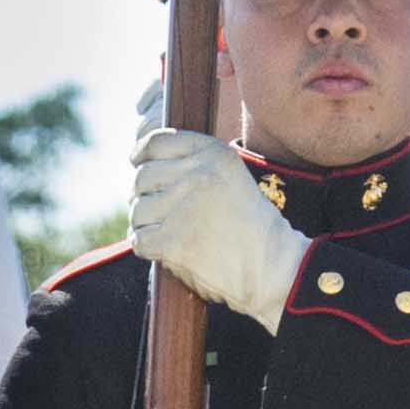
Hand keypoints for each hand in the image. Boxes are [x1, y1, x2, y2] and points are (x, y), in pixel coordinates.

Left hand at [127, 103, 305, 329]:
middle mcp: (198, 173)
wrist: (272, 267)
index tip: (137, 161)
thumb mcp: (230, 177)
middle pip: (142, 177)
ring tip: (171, 233)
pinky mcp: (173, 240)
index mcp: (214, 153)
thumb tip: (139, 159)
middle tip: (163, 212)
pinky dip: (148, 247)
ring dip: (146, 224)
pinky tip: (167, 250)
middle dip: (146, 195)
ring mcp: (184, 206)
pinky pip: (139, 239)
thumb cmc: (250, 226)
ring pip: (138, 209)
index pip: (157, 141)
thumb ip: (192, 163)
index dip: (142, 153)